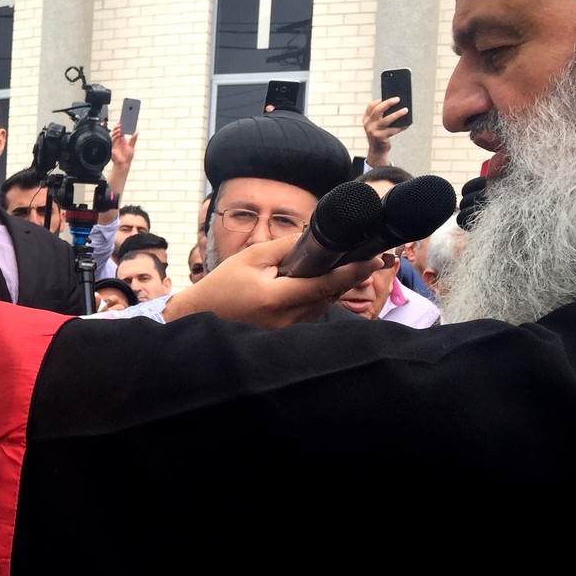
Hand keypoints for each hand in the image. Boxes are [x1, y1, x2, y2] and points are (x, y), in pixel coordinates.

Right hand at [109, 124, 137, 170]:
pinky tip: (118, 135)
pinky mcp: (112, 147)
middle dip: (117, 127)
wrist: (123, 164)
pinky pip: (112, 140)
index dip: (121, 126)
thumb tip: (137, 132)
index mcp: (122, 140)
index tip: (123, 122)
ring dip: (116, 131)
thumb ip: (133, 139)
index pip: (121, 131)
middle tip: (120, 124)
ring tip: (120, 129)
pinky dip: (115, 137)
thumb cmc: (127, 156)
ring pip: (113, 135)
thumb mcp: (132, 146)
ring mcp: (115, 143)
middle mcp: (118, 141)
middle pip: (116, 132)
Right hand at [161, 236, 380, 327]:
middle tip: (368, 259)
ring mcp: (286, 331)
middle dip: (347, 278)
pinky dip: (317, 299)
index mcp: (276, 298)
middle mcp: (285, 319)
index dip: (351, 272)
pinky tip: (315, 286)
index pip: (323, 284)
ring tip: (345, 269)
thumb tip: (315, 239)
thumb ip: (285, 248)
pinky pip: (310, 315)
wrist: (200, 317)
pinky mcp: (285, 336)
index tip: (375, 260)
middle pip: (328, 297)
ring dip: (333, 289)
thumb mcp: (251, 257)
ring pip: (322, 307)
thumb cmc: (223, 285)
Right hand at [363, 96, 407, 165]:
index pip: (371, 106)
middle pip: (378, 110)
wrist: (377, 151)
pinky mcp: (379, 137)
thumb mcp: (377, 125)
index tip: (388, 96)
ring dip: (397, 114)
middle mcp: (368, 124)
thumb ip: (382, 116)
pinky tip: (407, 124)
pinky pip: (392, 130)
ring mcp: (373, 131)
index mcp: (367, 119)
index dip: (379, 100)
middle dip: (388, 103)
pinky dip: (400, 127)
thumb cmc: (380, 134)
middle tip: (398, 99)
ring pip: (386, 120)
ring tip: (406, 110)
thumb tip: (398, 105)